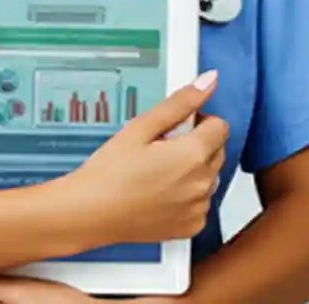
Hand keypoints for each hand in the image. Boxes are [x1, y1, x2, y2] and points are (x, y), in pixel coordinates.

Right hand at [63, 70, 227, 246]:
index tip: (173, 128)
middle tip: (159, 150)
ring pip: (208, 178)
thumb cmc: (109, 171)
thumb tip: (208, 81)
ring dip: (192, 171)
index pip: (219, 126)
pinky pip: (199, 204)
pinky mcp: (191, 226)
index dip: (197, 122)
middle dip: (195, 145)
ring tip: (155, 174)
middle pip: (217, 152)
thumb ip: (179, 104)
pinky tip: (157, 195)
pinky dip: (185, 197)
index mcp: (194, 154)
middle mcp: (204, 182)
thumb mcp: (139, 128)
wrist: (89, 213)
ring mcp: (199, 207)